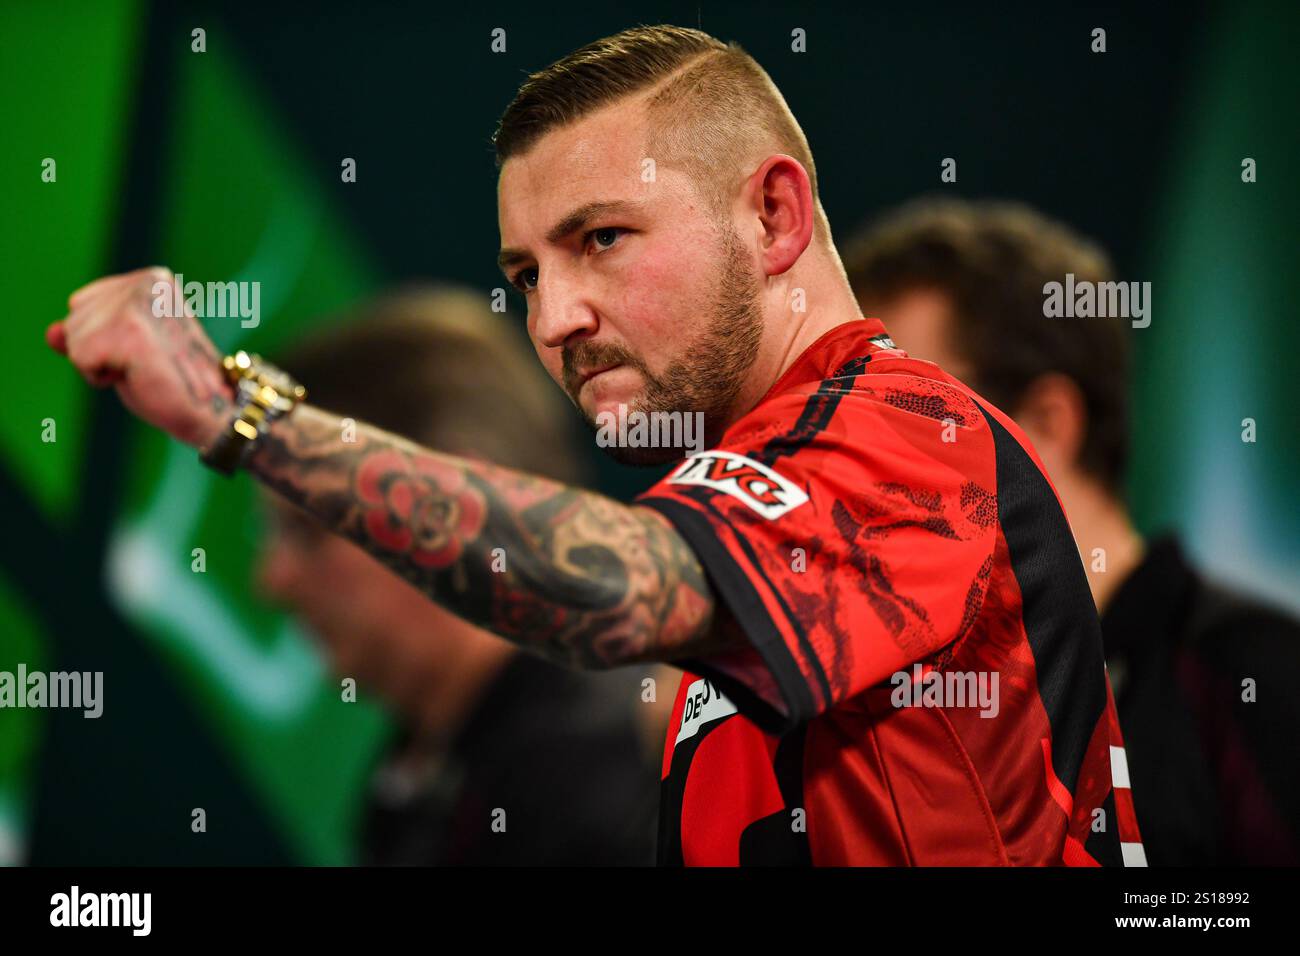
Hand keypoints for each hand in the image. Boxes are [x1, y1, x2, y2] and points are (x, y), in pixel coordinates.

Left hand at [47, 267, 233, 449]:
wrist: (211, 411)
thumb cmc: (171, 382)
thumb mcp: (123, 348)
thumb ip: (85, 335)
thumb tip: (51, 333)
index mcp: (151, 278)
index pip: (81, 302)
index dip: (100, 337)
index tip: (142, 350)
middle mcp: (145, 283)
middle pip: (74, 317)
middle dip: (96, 349)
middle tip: (142, 363)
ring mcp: (137, 304)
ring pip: (73, 338)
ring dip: (98, 365)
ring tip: (140, 370)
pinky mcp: (129, 330)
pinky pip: (79, 358)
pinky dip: (99, 378)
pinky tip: (135, 377)